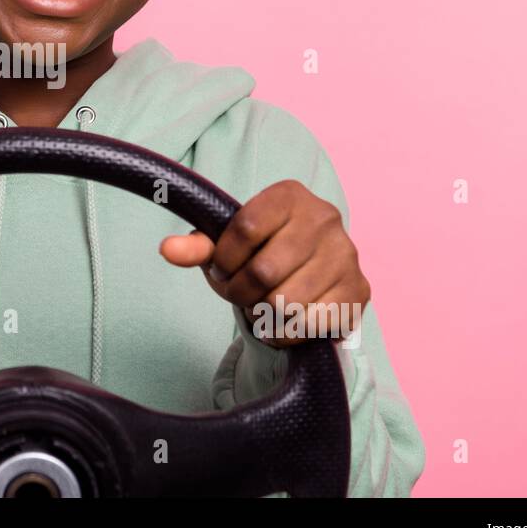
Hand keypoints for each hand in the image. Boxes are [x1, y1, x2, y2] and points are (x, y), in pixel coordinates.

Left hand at [158, 179, 368, 346]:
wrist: (306, 275)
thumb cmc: (259, 254)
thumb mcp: (226, 245)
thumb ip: (198, 246)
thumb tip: (168, 250)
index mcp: (290, 195)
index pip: (245, 227)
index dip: (224, 258)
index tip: (221, 268)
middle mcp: (325, 217)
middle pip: (264, 271)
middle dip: (240, 292)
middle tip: (240, 293)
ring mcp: (347, 254)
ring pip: (286, 302)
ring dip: (262, 314)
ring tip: (262, 305)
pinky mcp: (359, 290)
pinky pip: (309, 324)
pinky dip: (285, 332)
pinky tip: (282, 322)